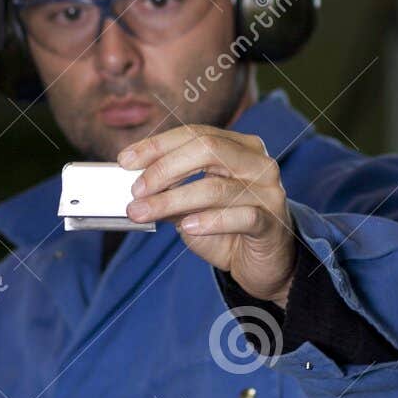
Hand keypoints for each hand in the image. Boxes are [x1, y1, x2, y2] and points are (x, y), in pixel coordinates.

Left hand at [117, 124, 296, 304]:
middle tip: (135, 190)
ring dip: (171, 200)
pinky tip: (187, 227)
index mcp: (238, 147)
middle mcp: (258, 162)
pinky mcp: (272, 223)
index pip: (194, 134)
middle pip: (207, 149)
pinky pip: (241, 216)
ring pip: (216, 187)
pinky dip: (210, 221)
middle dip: (164, 168)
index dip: (157, 145)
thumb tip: (133, 185)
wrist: (263, 263)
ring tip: (142, 212)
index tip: (125, 160)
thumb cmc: (226, 228)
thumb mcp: (190, 206)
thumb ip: (168, 191)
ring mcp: (268, 192)